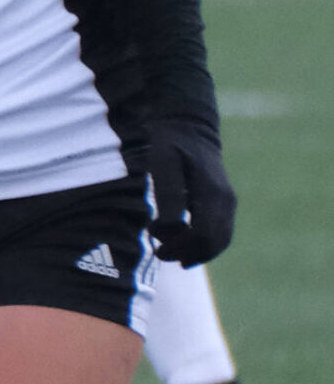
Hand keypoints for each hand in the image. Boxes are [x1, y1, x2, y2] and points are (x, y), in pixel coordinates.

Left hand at [142, 121, 235, 265]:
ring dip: (194, 251)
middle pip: (213, 243)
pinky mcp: (224, 205)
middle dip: (186, 253)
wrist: (189, 129)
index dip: (181, 247)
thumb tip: (170, 228)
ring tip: (167, 247)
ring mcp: (228, 203)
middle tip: (159, 252)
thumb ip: (168, 194)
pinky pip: (219, 234)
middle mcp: (225, 200)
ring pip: (219, 242)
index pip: (204, 235)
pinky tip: (179, 241)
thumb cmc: (170, 145)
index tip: (156, 245)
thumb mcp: (163, 164)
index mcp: (212, 192)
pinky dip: (201, 244)